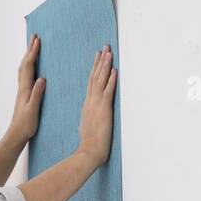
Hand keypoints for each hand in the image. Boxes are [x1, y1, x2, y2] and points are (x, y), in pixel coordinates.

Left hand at [6, 34, 44, 145]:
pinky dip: (28, 66)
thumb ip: (37, 94)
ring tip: (33, 46)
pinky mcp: (24, 95)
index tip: (37, 40)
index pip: (29, 66)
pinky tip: (32, 67)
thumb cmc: (25, 125)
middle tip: (34, 36)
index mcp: (25, 89)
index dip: (33, 52)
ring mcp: (22, 91)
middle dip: (30, 49)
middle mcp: (22, 88)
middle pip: (25, 64)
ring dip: (28, 56)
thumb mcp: (33, 110)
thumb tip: (42, 79)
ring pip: (24, 69)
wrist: (16, 135)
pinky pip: (26, 75)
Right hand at [76, 45, 115, 166]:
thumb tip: (87, 110)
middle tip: (104, 48)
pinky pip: (107, 92)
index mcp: (87, 105)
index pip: (91, 82)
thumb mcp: (86, 125)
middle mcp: (90, 102)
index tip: (98, 57)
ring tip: (109, 53)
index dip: (95, 68)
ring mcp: (96, 105)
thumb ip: (87, 115)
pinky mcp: (103, 110)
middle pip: (95, 77)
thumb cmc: (89, 143)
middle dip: (100, 61)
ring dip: (105, 66)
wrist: (88, 152)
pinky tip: (114, 70)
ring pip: (100, 81)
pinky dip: (111, 80)